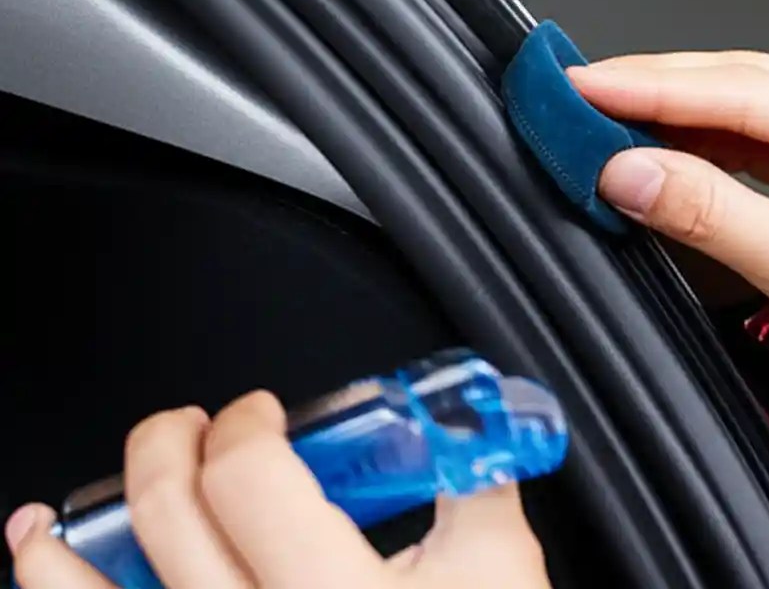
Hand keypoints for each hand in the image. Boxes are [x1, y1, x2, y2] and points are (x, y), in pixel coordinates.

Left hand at [6, 392, 550, 588]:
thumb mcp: (501, 567)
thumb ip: (476, 473)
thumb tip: (457, 414)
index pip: (250, 477)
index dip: (245, 423)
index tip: (259, 415)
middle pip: (170, 516)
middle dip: (165, 446)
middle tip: (188, 429)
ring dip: (59, 548)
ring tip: (56, 518)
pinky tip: (50, 581)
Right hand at [571, 51, 768, 412]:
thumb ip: (704, 211)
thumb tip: (628, 170)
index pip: (742, 88)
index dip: (651, 86)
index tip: (586, 83)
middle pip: (748, 80)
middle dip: (659, 89)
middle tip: (583, 95)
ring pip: (760, 97)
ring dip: (687, 110)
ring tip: (613, 118)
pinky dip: (723, 135)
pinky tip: (674, 141)